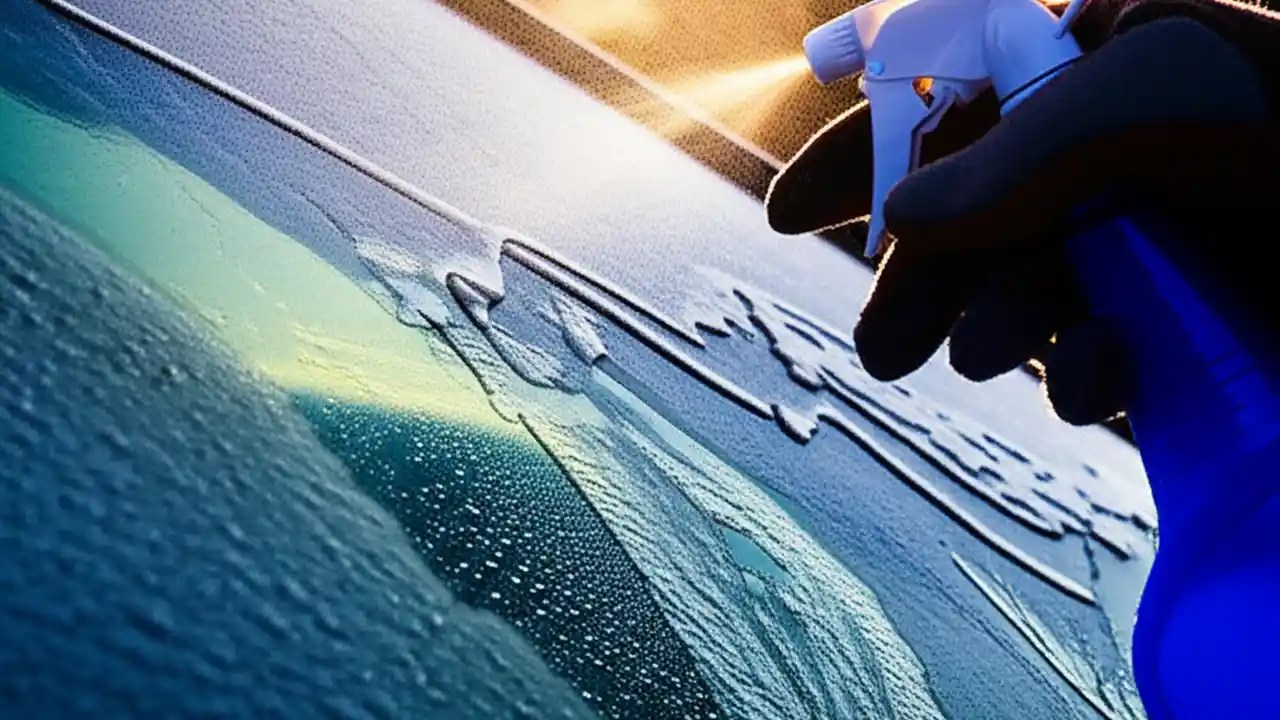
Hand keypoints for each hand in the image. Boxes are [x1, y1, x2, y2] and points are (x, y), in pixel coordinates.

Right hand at [767, 1, 1278, 424]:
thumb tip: (905, 217)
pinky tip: (1098, 376)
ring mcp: (1148, 251)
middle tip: (879, 348)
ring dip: (993, 331)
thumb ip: (1014, 152)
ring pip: (1020, 302)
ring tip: (977, 355)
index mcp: (1093, 71)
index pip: (942, 109)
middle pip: (969, 226)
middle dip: (917, 284)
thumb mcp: (1151, 93)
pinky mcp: (1184, 336)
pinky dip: (1081, 379)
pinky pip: (1097, 363)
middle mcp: (1110, 161)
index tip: (789, 214)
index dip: (860, 158)